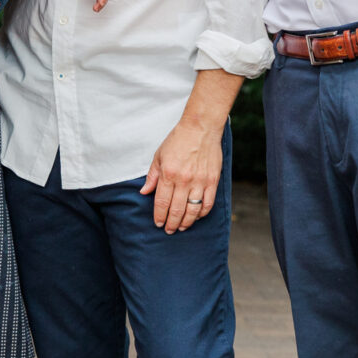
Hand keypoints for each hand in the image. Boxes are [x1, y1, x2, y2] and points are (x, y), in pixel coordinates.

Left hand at [139, 119, 222, 233]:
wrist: (201, 128)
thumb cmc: (178, 140)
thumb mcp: (159, 155)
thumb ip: (152, 176)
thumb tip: (144, 192)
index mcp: (168, 174)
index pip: (162, 202)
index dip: (159, 216)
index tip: (158, 223)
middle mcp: (184, 180)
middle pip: (176, 210)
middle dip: (171, 223)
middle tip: (169, 230)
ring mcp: (200, 181)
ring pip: (193, 211)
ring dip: (186, 222)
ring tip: (181, 227)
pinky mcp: (213, 181)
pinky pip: (208, 203)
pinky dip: (202, 213)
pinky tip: (197, 216)